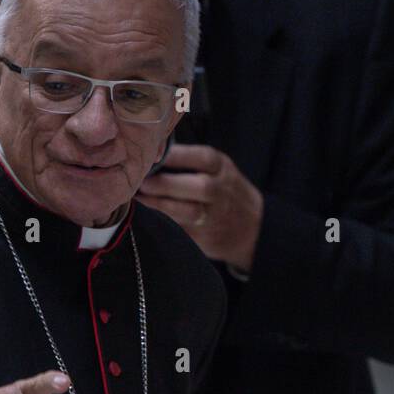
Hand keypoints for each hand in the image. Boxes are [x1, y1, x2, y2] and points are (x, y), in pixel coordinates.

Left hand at [137, 144, 263, 271]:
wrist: (253, 229)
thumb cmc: (225, 192)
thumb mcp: (218, 169)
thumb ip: (190, 162)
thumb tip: (149, 155)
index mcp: (222, 169)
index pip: (201, 158)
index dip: (175, 156)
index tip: (151, 154)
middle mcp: (222, 192)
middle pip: (199, 187)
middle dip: (167, 184)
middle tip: (141, 182)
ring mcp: (215, 217)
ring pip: (188, 212)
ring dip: (161, 205)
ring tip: (139, 199)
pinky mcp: (205, 238)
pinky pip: (182, 229)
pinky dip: (164, 222)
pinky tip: (148, 214)